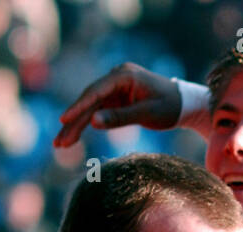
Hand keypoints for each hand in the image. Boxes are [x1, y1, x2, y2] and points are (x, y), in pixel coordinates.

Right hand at [55, 62, 185, 148]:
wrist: (183, 103)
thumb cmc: (169, 106)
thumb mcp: (147, 113)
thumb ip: (120, 118)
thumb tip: (92, 122)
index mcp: (124, 75)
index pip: (96, 91)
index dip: (78, 107)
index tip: (63, 121)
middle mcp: (116, 77)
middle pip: (89, 100)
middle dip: (73, 122)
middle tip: (59, 142)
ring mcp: (114, 87)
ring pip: (90, 107)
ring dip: (76, 126)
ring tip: (60, 144)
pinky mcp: (115, 97)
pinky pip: (97, 111)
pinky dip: (87, 124)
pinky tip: (73, 136)